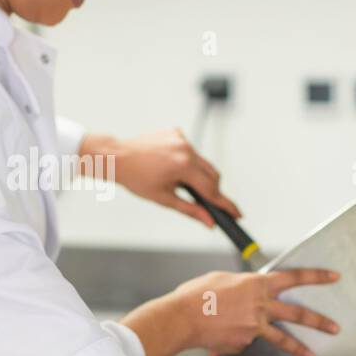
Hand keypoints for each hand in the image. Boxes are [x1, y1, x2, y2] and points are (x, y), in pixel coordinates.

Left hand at [79, 128, 239, 224]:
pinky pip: (189, 150)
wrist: (117, 157)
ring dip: (197, 174)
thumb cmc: (136, 179)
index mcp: (184, 166)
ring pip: (201, 162)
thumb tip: (210, 223)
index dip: (226, 204)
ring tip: (178, 181)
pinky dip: (186, 160)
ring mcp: (181, 138)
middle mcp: (186, 149)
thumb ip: (191, 210)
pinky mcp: (176, 132)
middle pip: (212, 174)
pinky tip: (170, 165)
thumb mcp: (164, 198)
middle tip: (208, 203)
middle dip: (212, 190)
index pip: (212, 189)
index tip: (238, 214)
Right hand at [173, 267, 339, 355]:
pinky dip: (236, 339)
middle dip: (319, 321)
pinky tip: (220, 334)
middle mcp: (260, 306)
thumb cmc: (197, 295)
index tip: (333, 277)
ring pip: (282, 338)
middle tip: (335, 328)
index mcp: (257, 284)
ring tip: (311, 355)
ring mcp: (254, 327)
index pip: (294, 277)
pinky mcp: (243, 344)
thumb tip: (243, 298)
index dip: (316, 277)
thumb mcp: (221, 280)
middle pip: (297, 314)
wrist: (182, 318)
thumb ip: (239, 288)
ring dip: (299, 348)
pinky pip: (244, 341)